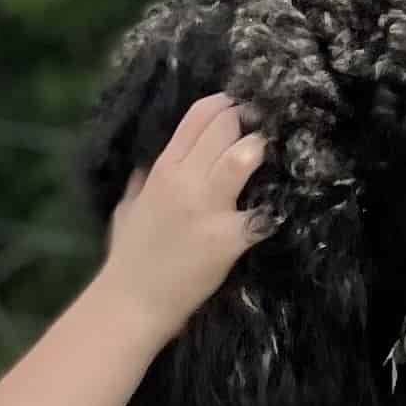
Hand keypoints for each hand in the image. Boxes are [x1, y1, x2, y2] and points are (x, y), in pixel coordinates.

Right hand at [99, 91, 269, 326]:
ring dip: (260, 150)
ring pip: (244, 156)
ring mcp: (209, 207)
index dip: (224, 104)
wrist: (134, 301)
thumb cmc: (130, 256)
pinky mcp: (230, 238)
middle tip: (260, 128)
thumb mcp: (128, 206)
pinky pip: (263, 212)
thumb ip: (142, 179)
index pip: (198, 116)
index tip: (239, 106)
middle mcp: (186, 180)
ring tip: (267, 155)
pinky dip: (273, 208)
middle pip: (227, 128)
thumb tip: (150, 161)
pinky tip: (278, 206)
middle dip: (248, 122)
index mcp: (162, 168)